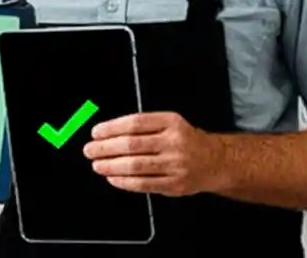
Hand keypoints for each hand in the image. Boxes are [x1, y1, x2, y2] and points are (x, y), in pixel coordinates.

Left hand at [82, 111, 225, 196]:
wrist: (216, 161)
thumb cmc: (186, 141)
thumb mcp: (169, 123)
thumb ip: (143, 126)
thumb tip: (108, 132)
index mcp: (171, 122)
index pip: (134, 123)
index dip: (111, 128)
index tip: (96, 132)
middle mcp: (174, 142)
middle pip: (132, 145)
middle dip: (105, 148)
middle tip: (90, 150)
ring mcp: (175, 165)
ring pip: (136, 166)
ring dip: (111, 166)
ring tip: (97, 165)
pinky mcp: (175, 184)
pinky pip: (144, 184)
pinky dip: (124, 182)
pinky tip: (113, 178)